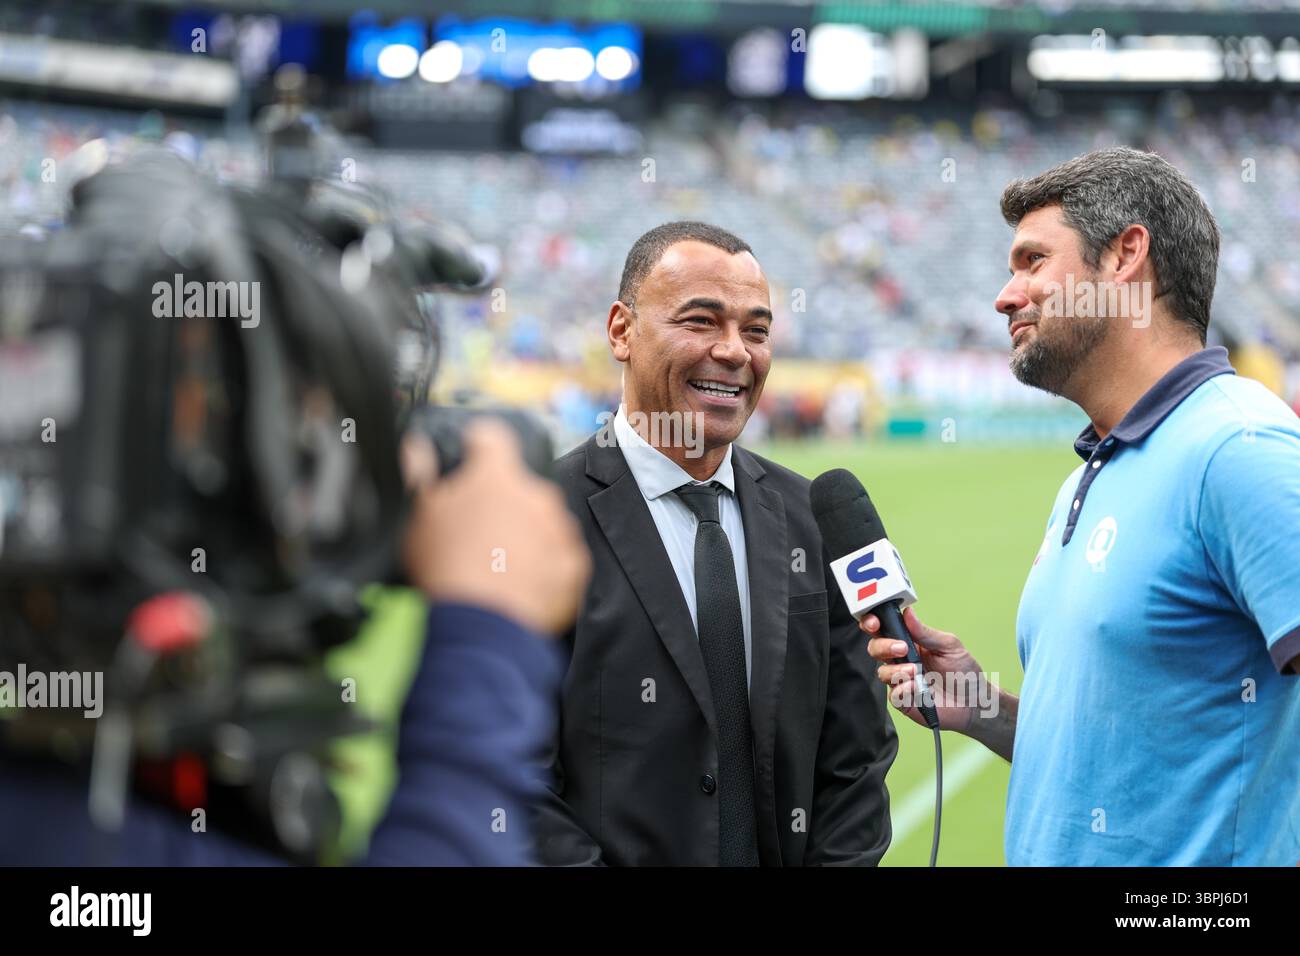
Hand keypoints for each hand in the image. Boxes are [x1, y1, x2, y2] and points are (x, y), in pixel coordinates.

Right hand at [402, 419, 590, 635]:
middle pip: (519, 488)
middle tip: (477, 533)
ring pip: (543, 522)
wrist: (480, 628)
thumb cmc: (444, 569)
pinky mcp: (574, 566)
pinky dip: (544, 568)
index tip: (470, 458)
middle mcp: (537, 496)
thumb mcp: (416, 515)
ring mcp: (560, 531)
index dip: (478, 445)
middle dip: (501, 503)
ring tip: (497, 565)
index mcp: (498, 477)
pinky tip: (518, 584)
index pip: (492, 438)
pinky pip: (560, 558)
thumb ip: (417, 471)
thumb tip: (415, 445)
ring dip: (525, 535)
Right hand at [861, 607, 988, 734]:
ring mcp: (901, 681)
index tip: (875, 623)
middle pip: (875, 648)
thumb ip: (926, 632)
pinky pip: (894, 695)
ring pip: (882, 672)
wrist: (976, 701)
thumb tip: (908, 613)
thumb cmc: (964, 672)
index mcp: (909, 642)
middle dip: (883, 646)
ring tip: (915, 670)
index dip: (873, 624)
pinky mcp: (905, 701)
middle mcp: (901, 661)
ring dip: (896, 669)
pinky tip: (916, 687)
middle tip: (901, 648)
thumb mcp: (949, 646)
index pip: (884, 630)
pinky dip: (902, 689)